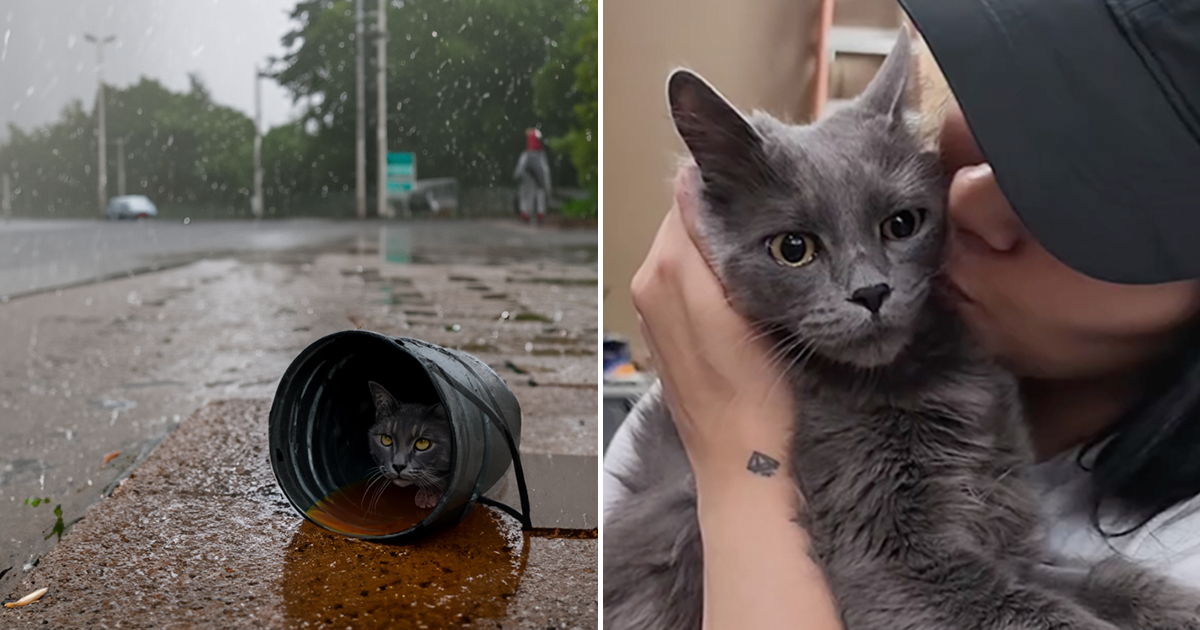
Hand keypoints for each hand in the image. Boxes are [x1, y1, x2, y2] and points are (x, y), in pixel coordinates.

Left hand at [630, 166, 794, 486]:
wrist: (740, 459)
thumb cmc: (750, 393)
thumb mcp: (742, 306)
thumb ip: (707, 241)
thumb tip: (691, 179)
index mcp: (662, 272)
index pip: (688, 199)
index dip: (729, 188)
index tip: (768, 183)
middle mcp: (650, 284)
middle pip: (688, 222)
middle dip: (728, 214)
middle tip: (779, 212)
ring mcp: (656, 308)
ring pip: (691, 248)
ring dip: (725, 242)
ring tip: (770, 245)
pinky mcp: (667, 328)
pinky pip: (688, 278)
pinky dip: (714, 271)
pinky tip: (749, 282)